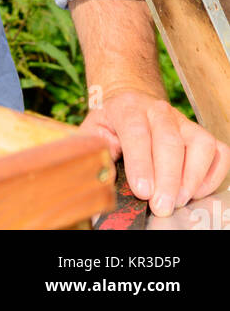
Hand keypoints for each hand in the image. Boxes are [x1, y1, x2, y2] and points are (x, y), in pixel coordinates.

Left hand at [79, 89, 229, 215]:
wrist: (131, 103)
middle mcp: (159, 111)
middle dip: (167, 179)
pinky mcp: (202, 135)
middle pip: (169, 141)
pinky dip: (212, 175)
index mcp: (128, 108)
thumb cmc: (112, 124)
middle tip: (160, 206)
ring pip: (199, 144)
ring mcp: (184, 122)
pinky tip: (195, 192)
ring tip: (178, 200)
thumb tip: (105, 172)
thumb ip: (94, 148)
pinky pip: (218, 152)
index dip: (141, 163)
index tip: (142, 191)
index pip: (137, 132)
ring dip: (192, 177)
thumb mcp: (93, 130)